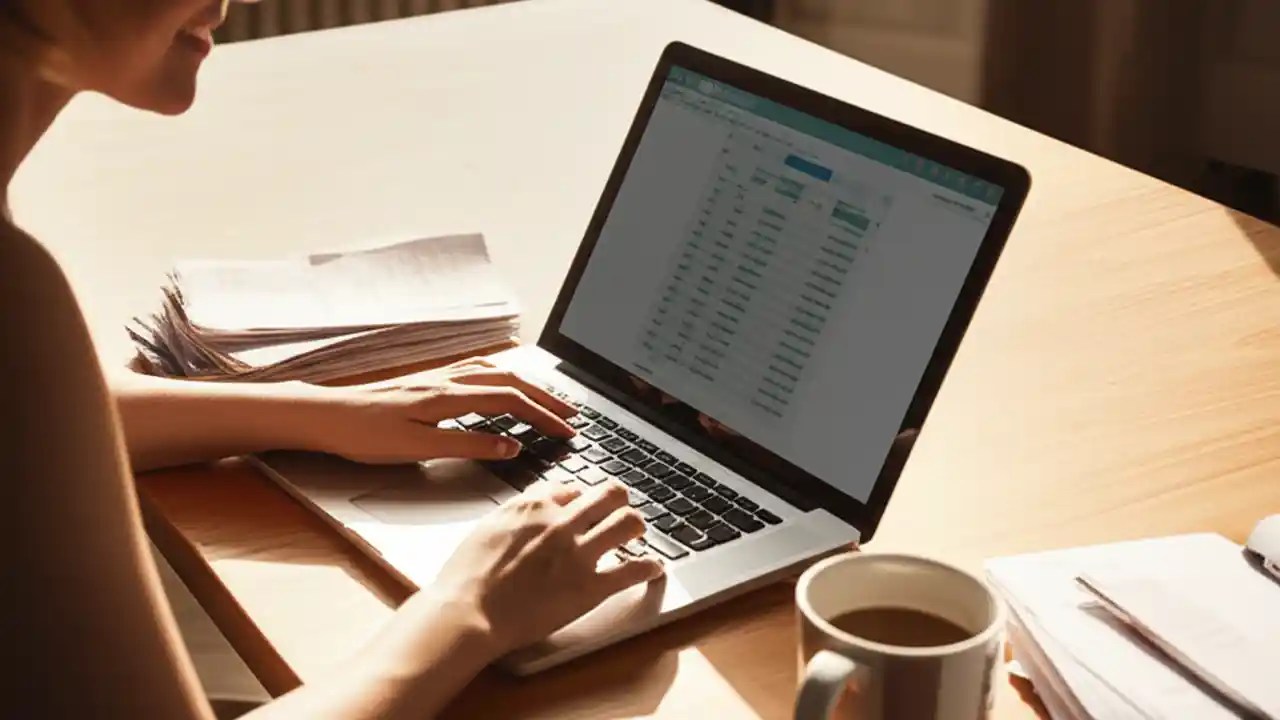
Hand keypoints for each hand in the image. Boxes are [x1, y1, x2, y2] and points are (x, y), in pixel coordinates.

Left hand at [306, 357, 577, 463]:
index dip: (543, 417)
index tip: (567, 432)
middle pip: (511, 382)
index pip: (511, 402)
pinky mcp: (428, 380)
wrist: (324, 414)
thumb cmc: (364, 434)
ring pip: (497, 372)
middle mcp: (449, 380)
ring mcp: (439, 377)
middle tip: (572, 415)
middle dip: (546, 398)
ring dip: (528, 385)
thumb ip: (468, 446)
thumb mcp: (419, 448)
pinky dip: (503, 375)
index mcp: (450, 397)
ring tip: (548, 399)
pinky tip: (503, 382)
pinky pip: (478, 370)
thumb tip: (511, 446)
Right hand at [432, 480, 664, 657]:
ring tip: (638, 534)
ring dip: (636, 526)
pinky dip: (649, 568)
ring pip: (627, 523)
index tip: (584, 507)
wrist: (468, 611)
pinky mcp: (589, 587)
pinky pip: (633, 570)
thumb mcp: (488, 526)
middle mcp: (561, 523)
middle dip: (618, 500)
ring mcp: (579, 554)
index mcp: (534, 506)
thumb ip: (516, 514)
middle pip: (608, 495)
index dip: (581, 498)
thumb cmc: (467, 576)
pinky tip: (654, 569)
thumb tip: (531, 508)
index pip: (572, 489)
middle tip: (621, 509)